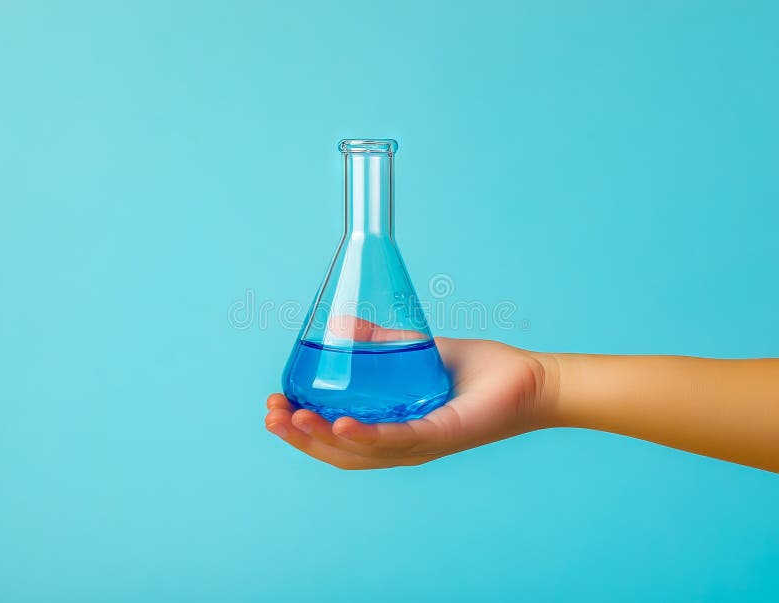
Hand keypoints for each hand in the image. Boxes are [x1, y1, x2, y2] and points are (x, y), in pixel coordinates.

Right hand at [265, 337, 556, 468]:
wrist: (528, 379)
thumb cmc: (475, 371)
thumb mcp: (413, 352)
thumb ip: (378, 342)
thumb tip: (336, 327)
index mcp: (391, 430)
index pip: (336, 440)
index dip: (301, 429)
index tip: (274, 404)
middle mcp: (402, 445)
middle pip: (339, 453)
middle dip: (299, 438)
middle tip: (271, 414)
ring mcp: (421, 444)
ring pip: (361, 451)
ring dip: (320, 437)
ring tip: (290, 417)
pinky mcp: (442, 435)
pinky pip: (398, 439)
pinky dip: (366, 435)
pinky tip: (338, 424)